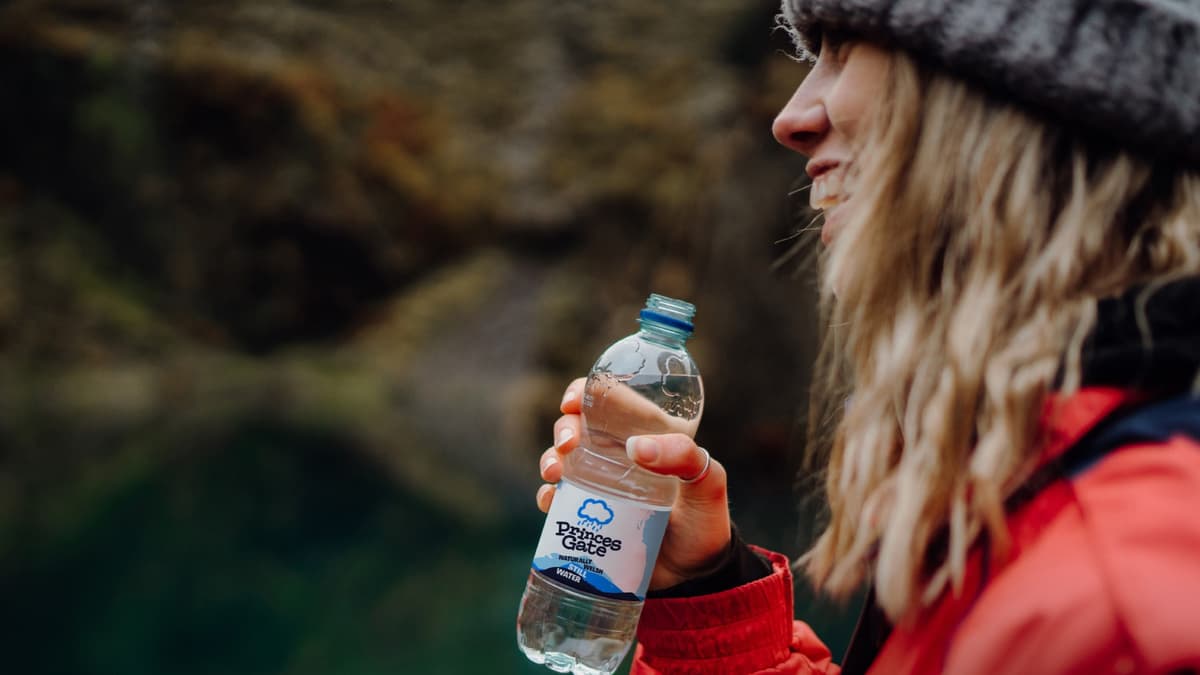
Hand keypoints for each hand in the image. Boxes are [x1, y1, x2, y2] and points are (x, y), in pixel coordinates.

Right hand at [537, 378, 732, 590]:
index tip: (573, 402)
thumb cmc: (706, 522)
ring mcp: (599, 486)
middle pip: (577, 428)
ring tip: (555, 473)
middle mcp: (616, 456)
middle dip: (563, 429)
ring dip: (549, 460)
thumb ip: (685, 458)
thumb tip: (637, 447)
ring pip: (561, 461)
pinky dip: (548, 497)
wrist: (694, 577)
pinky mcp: (587, 517)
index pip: (609, 402)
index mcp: (645, 436)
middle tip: (567, 446)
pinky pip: (558, 501)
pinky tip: (552, 502)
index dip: (584, 392)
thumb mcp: (708, 484)